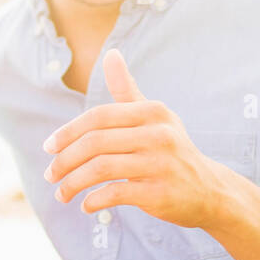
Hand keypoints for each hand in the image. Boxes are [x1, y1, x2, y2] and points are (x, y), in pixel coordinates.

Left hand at [42, 49, 229, 228]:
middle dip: (65, 160)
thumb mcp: (155, 117)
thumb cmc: (172, 150)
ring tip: (61, 193)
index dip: (68, 131)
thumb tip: (111, 54)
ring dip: (73, 183)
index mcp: (153, 112)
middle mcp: (159, 134)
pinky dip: (93, 201)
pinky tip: (86, 205)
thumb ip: (127, 89)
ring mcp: (161, 164)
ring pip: (100, 169)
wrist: (210, 191)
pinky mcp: (160, 193)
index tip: (48, 147)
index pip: (98, 116)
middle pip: (95, 142)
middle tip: (50, 174)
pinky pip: (115, 193)